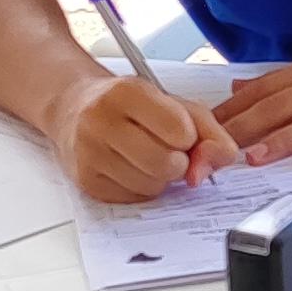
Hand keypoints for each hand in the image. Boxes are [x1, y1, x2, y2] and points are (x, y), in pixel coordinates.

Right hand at [52, 74, 244, 203]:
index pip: (180, 130)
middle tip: (167, 149)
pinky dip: (141, 188)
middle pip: (166, 163)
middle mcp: (100, 119)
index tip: (179, 131)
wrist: (75, 108)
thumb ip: (211, 131)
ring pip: (151, 186)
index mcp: (127, 92)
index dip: (189, 137)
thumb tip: (216, 162)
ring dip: (160, 178)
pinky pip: (133, 198)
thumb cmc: (131, 107)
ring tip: (147, 157)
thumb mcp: (175, 104)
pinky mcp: (85, 180)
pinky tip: (131, 168)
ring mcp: (88, 151)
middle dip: (177, 162)